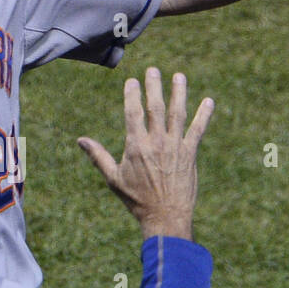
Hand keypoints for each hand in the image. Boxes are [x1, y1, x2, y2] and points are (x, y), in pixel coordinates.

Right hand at [77, 69, 213, 240]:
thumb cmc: (136, 200)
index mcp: (136, 146)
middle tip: (153, 70)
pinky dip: (203, 115)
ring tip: (179, 76)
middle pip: (155, 107)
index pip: (133, 113)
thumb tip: (80, 140)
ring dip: (179, 93)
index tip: (132, 81)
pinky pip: (198, 130)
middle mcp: (156, 142)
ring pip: (177, 113)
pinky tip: (208, 101)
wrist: (165, 216)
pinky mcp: (190, 154)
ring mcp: (175, 147)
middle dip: (154, 86)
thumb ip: (99, 156)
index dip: (132, 94)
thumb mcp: (113, 179)